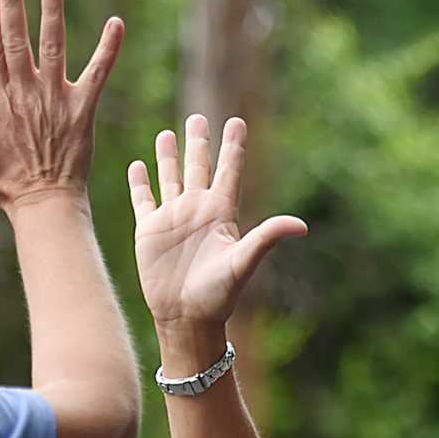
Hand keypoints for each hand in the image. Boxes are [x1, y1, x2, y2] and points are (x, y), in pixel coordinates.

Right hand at [0, 0, 122, 211]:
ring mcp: (55, 100)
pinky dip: (108, 49)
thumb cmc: (4, 185)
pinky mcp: (82, 111)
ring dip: (52, 14)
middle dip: (13, 4)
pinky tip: (117, 23)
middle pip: (16, 39)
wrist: (45, 205)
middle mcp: (25, 93)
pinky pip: (98, 74)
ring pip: (53, 48)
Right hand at [129, 115, 306, 330]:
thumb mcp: (243, 262)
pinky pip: (143, 199)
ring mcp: (172, 218)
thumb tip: (301, 225)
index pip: (229, 171)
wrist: (187, 318)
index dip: (233, 147)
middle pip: (199, 168)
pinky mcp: (149, 230)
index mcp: (221, 213)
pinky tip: (137, 166)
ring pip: (170, 177)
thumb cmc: (218, 294)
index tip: (237, 121)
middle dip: (199, 143)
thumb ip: (267, 238)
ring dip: (168, 157)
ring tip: (168, 134)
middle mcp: (197, 210)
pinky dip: (140, 182)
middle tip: (198, 119)